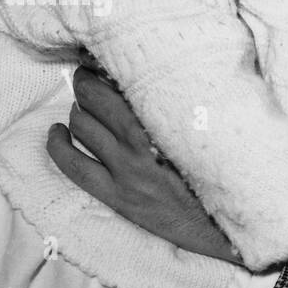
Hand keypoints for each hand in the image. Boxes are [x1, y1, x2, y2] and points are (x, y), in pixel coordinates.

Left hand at [47, 67, 239, 262]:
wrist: (231, 228)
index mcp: (166, 124)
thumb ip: (193, 103)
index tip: (105, 59)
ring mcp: (125, 172)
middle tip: (89, 76)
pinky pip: (73, 166)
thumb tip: (177, 74)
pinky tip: (56, 133)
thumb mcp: (217, 131)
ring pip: (81, 126)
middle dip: (87, 84)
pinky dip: (58, 145)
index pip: (122, 84)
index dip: (106, 68)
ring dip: (78, 111)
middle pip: (94, 100)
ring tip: (85, 106)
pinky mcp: (118, 196)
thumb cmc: (230, 174)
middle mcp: (140, 145)